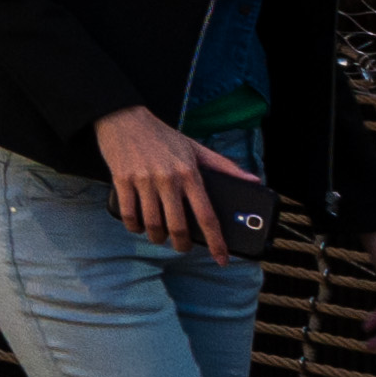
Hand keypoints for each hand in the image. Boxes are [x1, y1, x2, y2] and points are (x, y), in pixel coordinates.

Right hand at [94, 103, 252, 257]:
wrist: (123, 117)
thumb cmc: (162, 135)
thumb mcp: (195, 147)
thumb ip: (223, 166)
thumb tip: (253, 180)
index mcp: (189, 173)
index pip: (207, 215)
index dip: (216, 242)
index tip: (222, 259)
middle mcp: (168, 178)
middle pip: (178, 227)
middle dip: (181, 245)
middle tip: (182, 247)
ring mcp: (143, 180)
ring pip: (153, 224)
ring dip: (157, 238)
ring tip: (159, 237)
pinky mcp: (122, 180)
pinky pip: (129, 215)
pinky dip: (135, 227)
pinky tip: (138, 226)